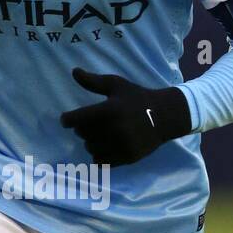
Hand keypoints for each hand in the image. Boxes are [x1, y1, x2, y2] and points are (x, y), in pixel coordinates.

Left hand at [60, 68, 191, 166]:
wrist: (164, 116)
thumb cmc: (137, 98)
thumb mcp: (116, 85)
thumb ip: (93, 82)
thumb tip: (73, 71)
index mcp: (110, 110)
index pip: (77, 119)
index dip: (67, 119)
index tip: (67, 119)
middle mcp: (114, 129)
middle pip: (82, 134)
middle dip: (82, 128)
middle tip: (91, 123)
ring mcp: (121, 146)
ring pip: (90, 148)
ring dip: (90, 141)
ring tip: (99, 134)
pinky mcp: (126, 158)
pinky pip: (100, 161)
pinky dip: (99, 154)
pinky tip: (105, 146)